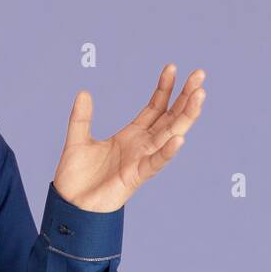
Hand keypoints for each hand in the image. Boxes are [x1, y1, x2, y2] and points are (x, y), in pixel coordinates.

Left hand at [52, 63, 205, 211]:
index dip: (165, 89)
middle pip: (170, 117)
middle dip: (186, 96)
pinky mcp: (136, 177)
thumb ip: (81, 117)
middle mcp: (141, 146)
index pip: (155, 107)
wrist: (70, 204)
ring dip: (185, 116)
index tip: (173, 67)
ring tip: (199, 95)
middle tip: (200, 74)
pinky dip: (167, 152)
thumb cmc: (77, 176)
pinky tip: (179, 138)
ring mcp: (141, 160)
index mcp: (131, 135)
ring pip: (170, 135)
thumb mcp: (77, 140)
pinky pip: (155, 163)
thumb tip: (84, 92)